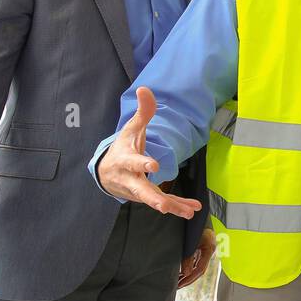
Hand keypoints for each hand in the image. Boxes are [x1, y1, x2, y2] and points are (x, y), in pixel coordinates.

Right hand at [96, 87, 200, 217]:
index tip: (153, 166)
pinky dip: (178, 205)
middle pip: (140, 190)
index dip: (142, 164)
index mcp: (125, 160)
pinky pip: (164, 201)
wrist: (107, 172)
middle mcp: (130, 179)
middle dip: (151, 198)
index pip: (132, 163)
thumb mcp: (131, 129)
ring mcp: (139, 190)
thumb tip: (144, 88)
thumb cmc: (122, 148)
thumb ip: (142, 112)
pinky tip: (193, 209)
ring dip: (171, 206)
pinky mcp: (148, 196)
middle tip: (162, 206)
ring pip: (154, 200)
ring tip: (188, 211)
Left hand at [178, 228, 216, 287]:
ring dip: (188, 275)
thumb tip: (186, 273)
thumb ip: (188, 256)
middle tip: (177, 286)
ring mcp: (205, 249)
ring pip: (198, 266)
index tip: (180, 284)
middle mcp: (208, 250)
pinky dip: (188, 268)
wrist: (197, 213)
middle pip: (200, 270)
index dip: (190, 278)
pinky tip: (180, 272)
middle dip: (189, 279)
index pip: (200, 269)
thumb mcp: (191, 241)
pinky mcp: (201, 247)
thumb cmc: (194, 224)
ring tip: (177, 281)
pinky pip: (196, 261)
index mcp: (209, 249)